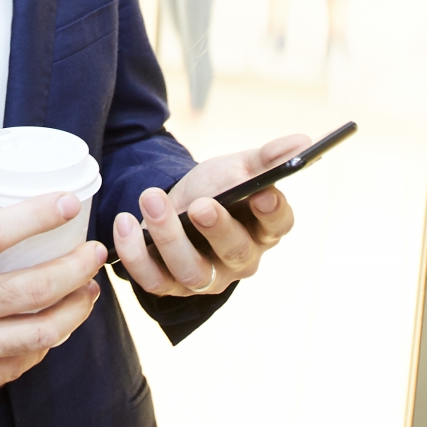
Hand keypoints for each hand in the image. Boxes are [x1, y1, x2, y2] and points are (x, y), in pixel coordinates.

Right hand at [0, 190, 107, 408]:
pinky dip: (46, 341)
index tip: (69, 203)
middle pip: (31, 287)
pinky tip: (57, 324)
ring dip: (75, 309)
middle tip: (95, 253)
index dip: (39, 215)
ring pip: (38, 332)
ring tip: (89, 291)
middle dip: (76, 268)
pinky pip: (21, 362)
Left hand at [110, 133, 303, 297]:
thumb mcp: (240, 167)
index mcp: (263, 229)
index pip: (277, 225)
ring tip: (151, 198)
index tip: (261, 194)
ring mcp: (204, 277)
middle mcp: (239, 260)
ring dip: (168, 236)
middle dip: (217, 228)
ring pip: (190, 270)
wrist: (179, 203)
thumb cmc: (218, 188)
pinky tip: (124, 222)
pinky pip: (152, 279)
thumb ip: (268, 157)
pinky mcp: (169, 285)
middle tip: (200, 203)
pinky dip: (135, 254)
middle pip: (235, 253)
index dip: (272, 212)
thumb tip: (302, 141)